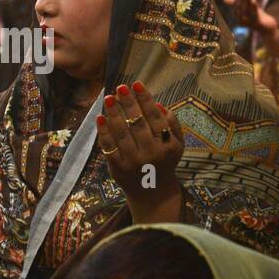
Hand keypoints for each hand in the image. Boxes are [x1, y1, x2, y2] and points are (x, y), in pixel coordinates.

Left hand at [97, 82, 184, 221]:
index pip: (155, 117)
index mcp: (168, 145)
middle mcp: (152, 153)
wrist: (153, 193)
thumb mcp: (177, 144)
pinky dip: (103, 131)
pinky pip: (109, 146)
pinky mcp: (118, 168)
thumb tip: (158, 105)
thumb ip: (173, 124)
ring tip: (109, 98)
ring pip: (122, 133)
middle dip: (128, 103)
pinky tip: (100, 117)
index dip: (145, 99)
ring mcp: (134, 162)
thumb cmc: (164, 161)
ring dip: (114, 113)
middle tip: (120, 87)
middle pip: (137, 123)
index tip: (136, 84)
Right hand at [222, 0, 278, 37]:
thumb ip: (237, 2)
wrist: (266, 27)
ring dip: (247, 0)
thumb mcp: (247, 8)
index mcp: (238, 17)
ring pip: (246, 10)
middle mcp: (242, 22)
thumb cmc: (255, 16)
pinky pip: (254, 15)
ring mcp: (250, 23)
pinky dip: (253, 7)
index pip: (236, 6)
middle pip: (240, 8)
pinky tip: (253, 0)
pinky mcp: (258, 24)